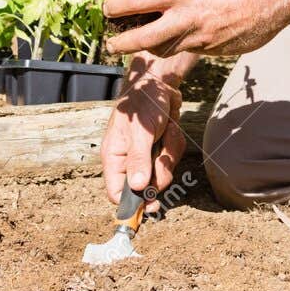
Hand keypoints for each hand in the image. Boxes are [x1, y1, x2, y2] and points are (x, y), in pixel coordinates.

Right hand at [100, 54, 187, 210]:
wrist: (160, 82)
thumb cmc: (143, 103)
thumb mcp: (140, 132)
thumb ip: (138, 159)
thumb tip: (137, 187)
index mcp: (114, 157)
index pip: (116, 192)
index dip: (131, 204)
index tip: (149, 208)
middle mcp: (128, 159)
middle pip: (145, 187)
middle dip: (159, 171)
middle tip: (161, 155)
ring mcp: (146, 155)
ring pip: (162, 172)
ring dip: (169, 153)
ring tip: (166, 132)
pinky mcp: (161, 149)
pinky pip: (172, 159)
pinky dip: (175, 144)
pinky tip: (171, 128)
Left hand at [103, 0, 289, 56]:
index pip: (137, 1)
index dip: (115, 7)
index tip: (107, 9)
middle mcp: (187, 18)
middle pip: (143, 39)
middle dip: (122, 43)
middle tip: (110, 44)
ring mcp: (201, 39)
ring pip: (166, 49)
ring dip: (152, 47)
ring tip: (143, 44)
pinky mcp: (214, 51)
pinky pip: (192, 50)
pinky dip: (185, 44)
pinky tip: (191, 34)